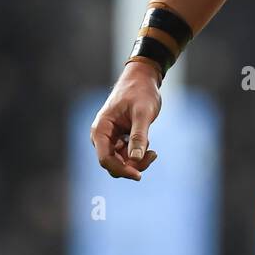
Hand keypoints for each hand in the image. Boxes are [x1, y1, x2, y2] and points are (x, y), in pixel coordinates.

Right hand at [90, 63, 161, 180]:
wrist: (143, 79)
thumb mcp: (142, 113)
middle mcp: (102, 136)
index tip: (138, 175)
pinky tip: (149, 145)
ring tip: (153, 150)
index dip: (121, 170)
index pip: (105, 159)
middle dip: (132, 165)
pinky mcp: (119, 139)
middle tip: (153, 155)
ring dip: (137, 160)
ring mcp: (110, 139)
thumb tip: (135, 159)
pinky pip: (127, 155)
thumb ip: (139, 136)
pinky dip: (138, 154)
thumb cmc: (141, 92)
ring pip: (121, 161)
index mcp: (101, 129)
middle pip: (113, 164)